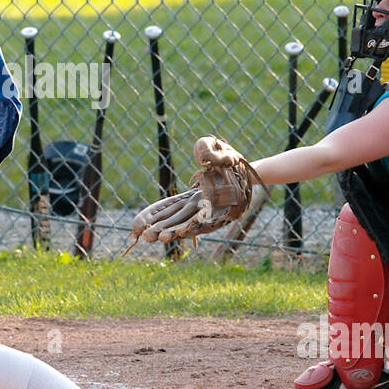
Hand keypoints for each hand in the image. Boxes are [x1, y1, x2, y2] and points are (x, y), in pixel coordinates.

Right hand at [124, 136, 258, 250]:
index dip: (151, 216)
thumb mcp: (213, 150)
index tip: (136, 225)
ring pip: (187, 224)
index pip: (166, 208)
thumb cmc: (230, 160)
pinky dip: (193, 227)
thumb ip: (204, 150)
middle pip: (173, 219)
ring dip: (172, 232)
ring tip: (158, 238)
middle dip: (157, 228)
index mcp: (189, 196)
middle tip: (141, 236)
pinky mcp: (223, 214)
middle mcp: (197, 207)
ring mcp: (210, 212)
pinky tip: (180, 233)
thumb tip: (200, 157)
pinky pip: (206, 222)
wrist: (252, 170)